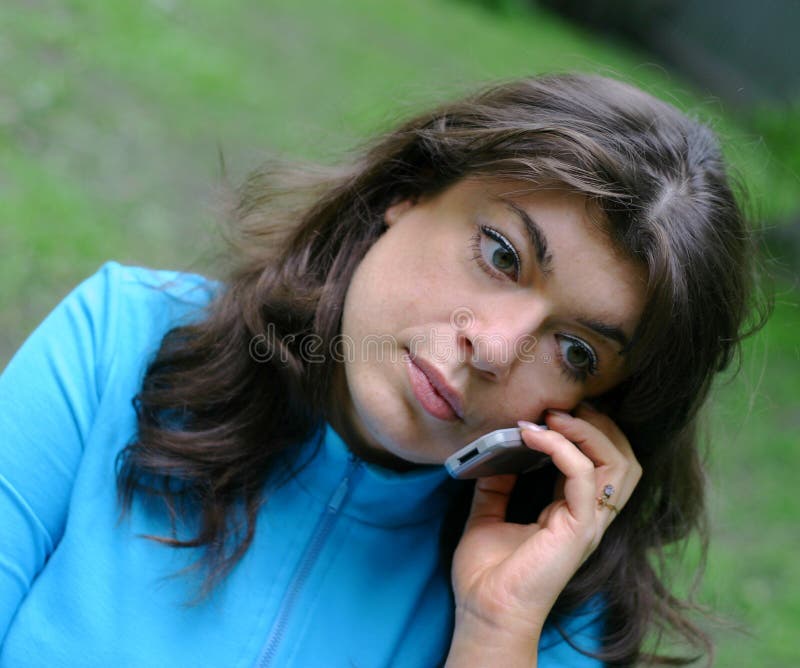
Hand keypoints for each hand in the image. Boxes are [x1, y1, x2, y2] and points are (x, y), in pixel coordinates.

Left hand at [446, 403, 641, 664]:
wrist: (484, 611)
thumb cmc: (487, 574)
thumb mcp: (488, 514)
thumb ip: (497, 484)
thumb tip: (497, 451)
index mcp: (572, 512)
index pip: (601, 461)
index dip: (585, 430)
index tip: (551, 411)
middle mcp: (589, 516)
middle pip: (623, 458)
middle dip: (598, 424)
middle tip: (561, 407)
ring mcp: (588, 524)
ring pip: (618, 463)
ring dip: (587, 430)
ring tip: (552, 418)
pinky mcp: (578, 529)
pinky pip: (584, 476)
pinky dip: (562, 447)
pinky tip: (534, 436)